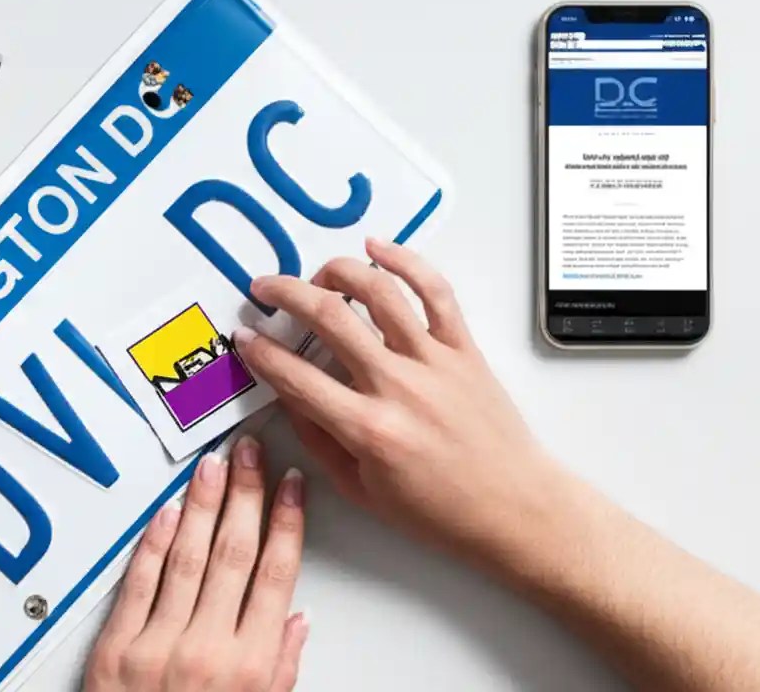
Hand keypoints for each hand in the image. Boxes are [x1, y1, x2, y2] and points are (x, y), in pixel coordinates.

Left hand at [84, 437, 308, 691]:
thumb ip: (279, 668)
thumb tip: (295, 618)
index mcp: (250, 668)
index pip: (275, 575)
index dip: (286, 523)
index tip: (290, 488)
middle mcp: (207, 650)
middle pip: (234, 554)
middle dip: (246, 495)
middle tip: (251, 454)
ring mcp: (157, 646)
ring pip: (187, 557)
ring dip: (203, 504)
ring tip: (214, 467)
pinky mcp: (115, 649)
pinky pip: (139, 582)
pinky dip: (154, 543)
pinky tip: (167, 510)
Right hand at [233, 238, 573, 569]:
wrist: (514, 509)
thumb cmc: (439, 511)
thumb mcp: (361, 490)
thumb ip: (319, 441)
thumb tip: (290, 397)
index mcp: (368, 429)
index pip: (296, 376)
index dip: (260, 352)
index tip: (245, 338)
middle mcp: (398, 387)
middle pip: (329, 317)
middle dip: (284, 294)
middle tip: (264, 289)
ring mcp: (434, 362)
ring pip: (379, 292)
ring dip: (338, 271)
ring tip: (317, 274)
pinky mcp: (463, 349)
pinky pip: (435, 291)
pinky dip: (406, 261)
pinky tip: (378, 247)